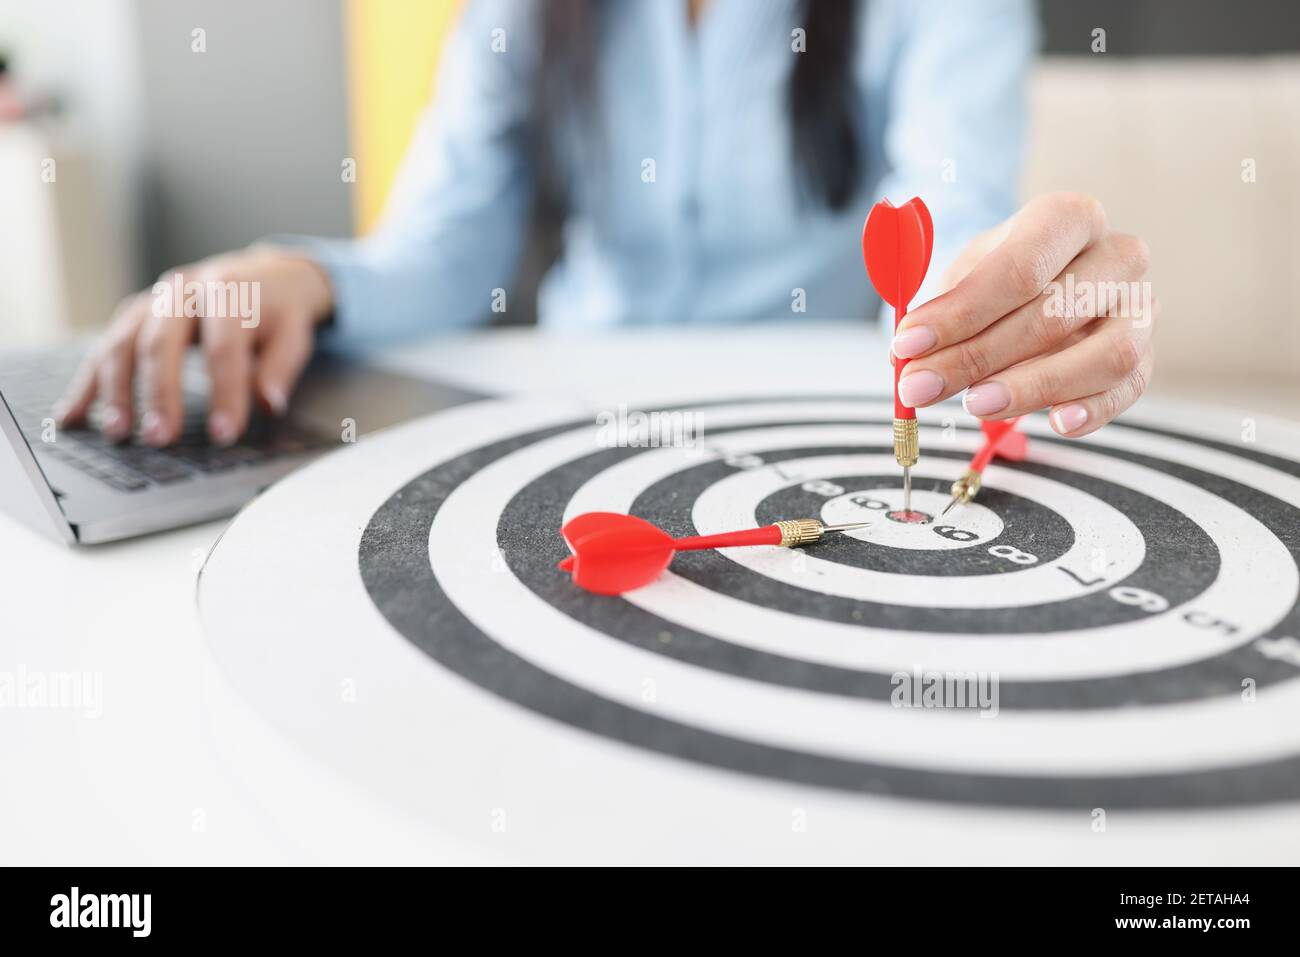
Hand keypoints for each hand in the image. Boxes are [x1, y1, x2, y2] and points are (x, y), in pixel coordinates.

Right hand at [55, 247, 333, 445]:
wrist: (264, 276)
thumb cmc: (277, 313)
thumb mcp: (293, 335)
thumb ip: (279, 369)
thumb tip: (269, 405)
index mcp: (228, 293)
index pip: (223, 348)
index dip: (224, 394)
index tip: (223, 435)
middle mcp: (183, 291)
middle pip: (161, 342)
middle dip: (158, 393)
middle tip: (160, 437)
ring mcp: (152, 301)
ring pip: (123, 342)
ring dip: (116, 391)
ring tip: (119, 433)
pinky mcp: (134, 314)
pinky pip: (105, 348)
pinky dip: (88, 384)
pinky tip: (75, 416)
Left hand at [890, 192, 1154, 437]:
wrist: (1041, 286)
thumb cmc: (998, 278)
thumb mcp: (961, 277)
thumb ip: (938, 311)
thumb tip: (907, 355)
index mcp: (1068, 218)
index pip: (1020, 266)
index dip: (961, 312)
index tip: (909, 343)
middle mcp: (1117, 255)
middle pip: (1054, 313)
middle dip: (977, 357)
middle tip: (921, 387)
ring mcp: (1139, 307)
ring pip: (1106, 354)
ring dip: (1035, 386)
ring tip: (975, 406)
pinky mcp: (1146, 355)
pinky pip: (1129, 387)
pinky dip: (1093, 409)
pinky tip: (1055, 423)